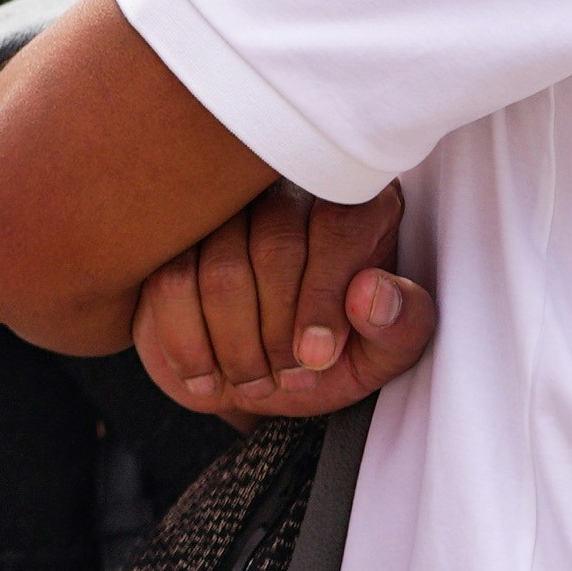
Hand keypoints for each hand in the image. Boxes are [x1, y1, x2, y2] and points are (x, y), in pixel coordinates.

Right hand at [132, 180, 434, 421]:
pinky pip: (169, 280)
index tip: (316, 359)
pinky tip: (206, 375)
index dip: (325, 298)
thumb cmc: (328, 356)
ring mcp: (223, 205)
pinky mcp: (172, 235)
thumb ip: (401, 329)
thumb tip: (371, 294)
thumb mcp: (380, 356)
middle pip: (275, 243)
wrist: (255, 375)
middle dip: (277, 330)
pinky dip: (188, 342)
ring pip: (219, 264)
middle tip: (282, 381)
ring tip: (252, 382)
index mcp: (358, 203)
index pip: (340, 225)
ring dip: (234, 342)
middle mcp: (290, 188)